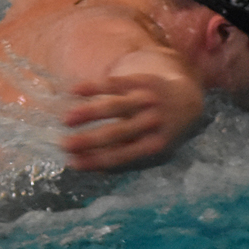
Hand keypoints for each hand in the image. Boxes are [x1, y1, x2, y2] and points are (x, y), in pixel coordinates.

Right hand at [61, 72, 204, 170]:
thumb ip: (125, 158)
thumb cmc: (158, 132)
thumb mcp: (150, 148)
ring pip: (113, 106)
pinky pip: (113, 83)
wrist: (185, 101)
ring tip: (65, 120)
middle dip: (88, 140)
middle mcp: (152, 122)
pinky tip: (73, 91)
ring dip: (88, 113)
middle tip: (63, 145)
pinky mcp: (141, 81)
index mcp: (154, 145)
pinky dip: (92, 87)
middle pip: (116, 132)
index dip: (95, 160)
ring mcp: (147, 99)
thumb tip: (90, 167)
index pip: (120, 156)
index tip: (72, 162)